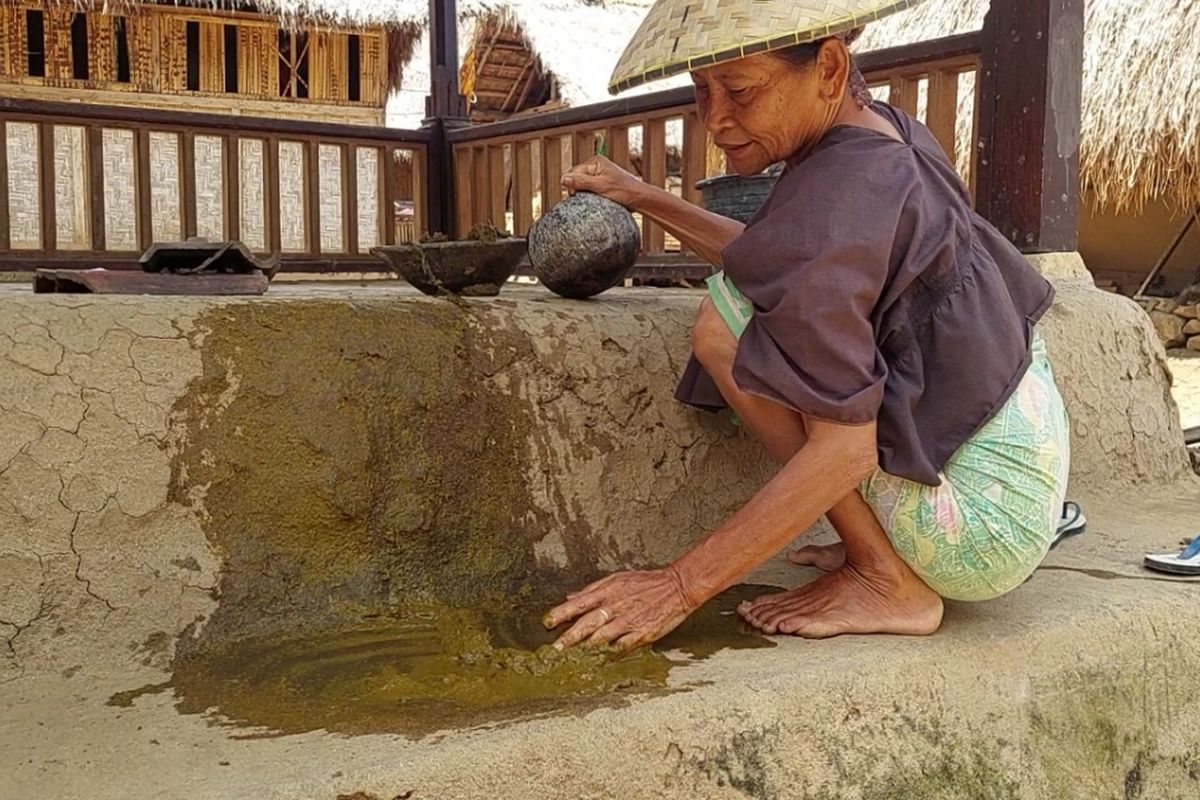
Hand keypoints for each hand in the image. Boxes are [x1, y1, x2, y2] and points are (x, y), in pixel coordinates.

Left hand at [543, 567, 695, 651]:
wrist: (677, 587)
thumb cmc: (646, 582)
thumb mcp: (617, 579)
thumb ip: (593, 590)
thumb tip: (570, 597)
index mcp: (608, 591)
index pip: (579, 603)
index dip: (561, 613)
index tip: (547, 623)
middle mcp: (615, 606)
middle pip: (587, 624)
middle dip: (569, 638)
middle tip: (554, 650)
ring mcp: (628, 622)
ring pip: (601, 638)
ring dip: (586, 649)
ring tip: (572, 659)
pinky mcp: (641, 634)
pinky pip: (621, 648)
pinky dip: (609, 654)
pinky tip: (600, 661)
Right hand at [562, 156, 644, 208]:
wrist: (640, 199)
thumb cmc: (625, 191)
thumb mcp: (601, 186)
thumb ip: (582, 182)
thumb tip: (564, 179)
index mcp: (595, 161)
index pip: (573, 172)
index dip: (572, 185)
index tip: (577, 196)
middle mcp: (596, 166)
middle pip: (576, 178)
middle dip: (578, 189)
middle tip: (588, 198)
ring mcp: (598, 176)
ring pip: (581, 186)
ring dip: (584, 194)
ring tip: (594, 199)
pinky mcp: (601, 185)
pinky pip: (588, 191)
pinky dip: (589, 197)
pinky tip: (595, 201)